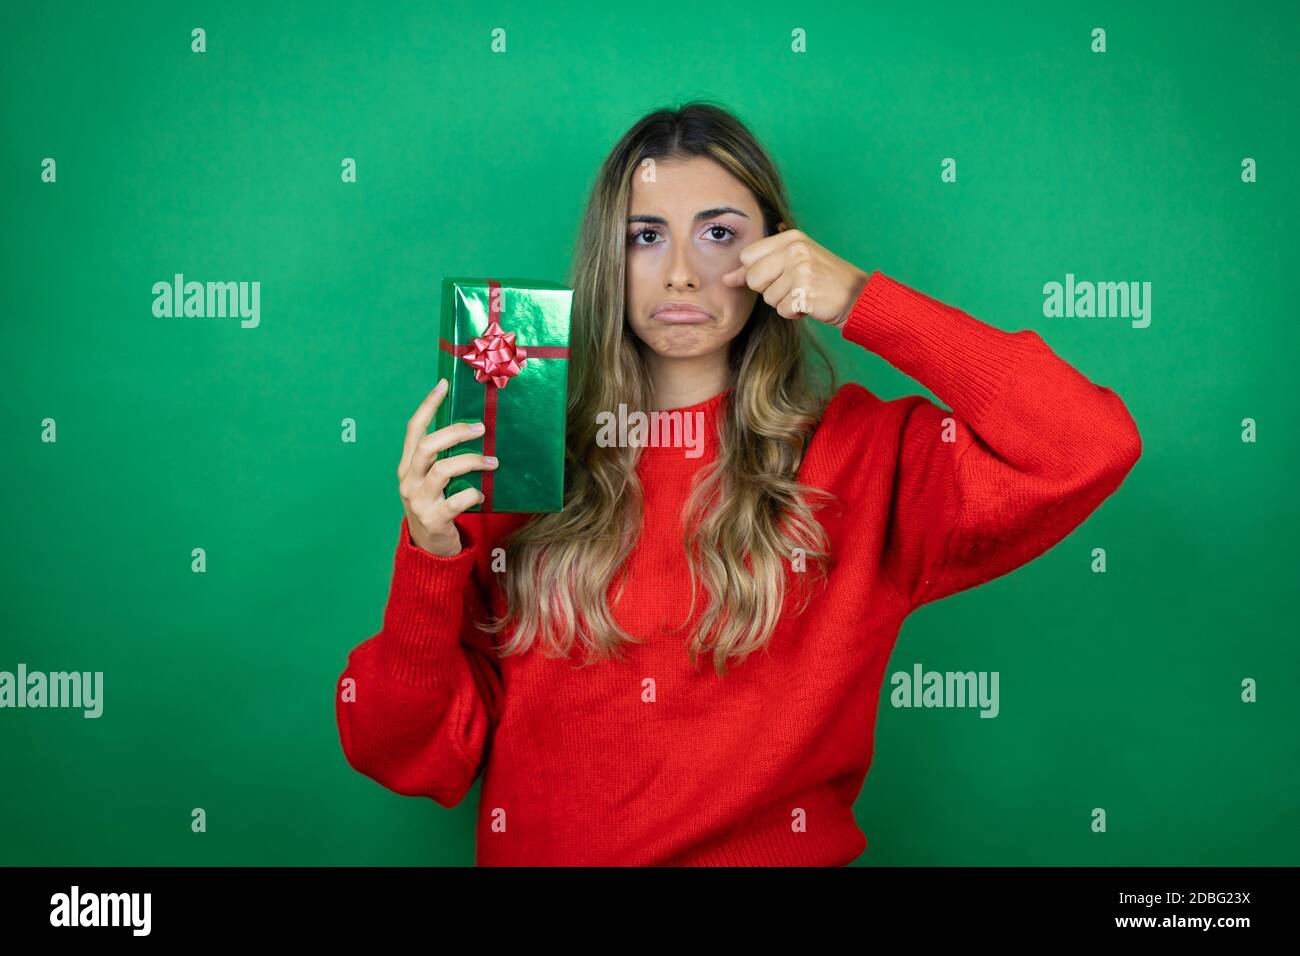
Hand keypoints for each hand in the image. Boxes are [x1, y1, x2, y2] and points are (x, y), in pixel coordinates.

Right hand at [397, 379, 499, 556]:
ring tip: (493, 462)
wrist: (429, 549)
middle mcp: (408, 480)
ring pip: (443, 470)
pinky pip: (457, 501)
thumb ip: (442, 458)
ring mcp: (419, 500)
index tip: (444, 384)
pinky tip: (482, 496)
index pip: (413, 428)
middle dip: (456, 432)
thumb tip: (472, 428)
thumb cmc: (437, 506)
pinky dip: (474, 495)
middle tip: (482, 429)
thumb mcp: (431, 480)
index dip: (428, 405)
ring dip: (472, 461)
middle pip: (427, 445)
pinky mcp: (434, 519)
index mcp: (407, 465)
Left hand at [722, 225, 869, 327]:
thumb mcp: (794, 262)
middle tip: (793, 287)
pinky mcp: (805, 292)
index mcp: (790, 238)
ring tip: (805, 294)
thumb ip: (761, 265)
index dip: (755, 273)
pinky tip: (810, 304)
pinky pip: (782, 311)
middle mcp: (795, 250)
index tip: (773, 278)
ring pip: (768, 298)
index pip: (747, 256)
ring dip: (784, 303)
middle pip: (753, 278)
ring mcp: (801, 270)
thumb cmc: (823, 280)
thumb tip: (726, 278)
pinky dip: (794, 313)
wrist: (858, 296)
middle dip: (768, 289)